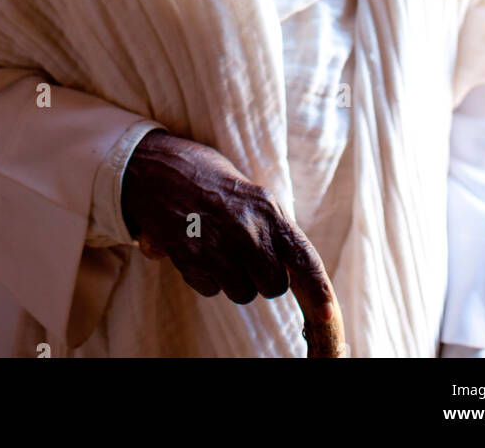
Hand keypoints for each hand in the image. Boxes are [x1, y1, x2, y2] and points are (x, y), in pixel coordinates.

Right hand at [120, 129, 335, 322]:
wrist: (156, 168)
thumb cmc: (208, 177)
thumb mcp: (250, 193)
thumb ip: (272, 226)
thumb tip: (292, 266)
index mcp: (267, 209)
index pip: (303, 258)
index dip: (319, 291)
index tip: (328, 316)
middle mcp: (247, 231)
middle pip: (274, 286)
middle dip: (264, 277)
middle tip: (247, 254)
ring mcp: (218, 248)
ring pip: (244, 293)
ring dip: (235, 279)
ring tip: (219, 248)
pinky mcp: (191, 261)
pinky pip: (212, 290)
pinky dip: (208, 278)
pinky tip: (199, 250)